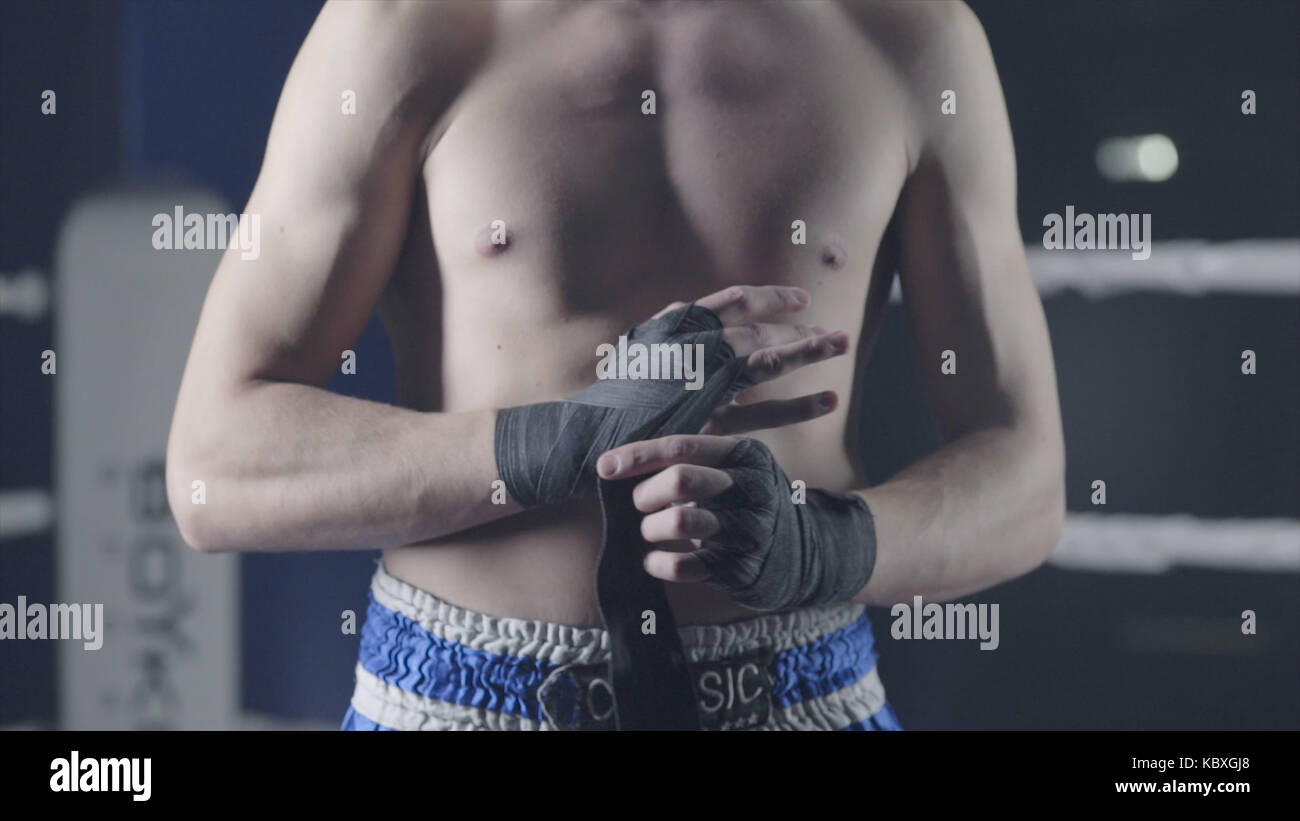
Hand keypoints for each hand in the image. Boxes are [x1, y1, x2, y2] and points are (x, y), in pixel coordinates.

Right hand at [495, 285, 849, 506]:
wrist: (582, 437)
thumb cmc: (610, 401)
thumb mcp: (640, 355)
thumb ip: (673, 341)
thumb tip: (696, 327)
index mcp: (675, 327)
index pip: (732, 301)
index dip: (769, 298)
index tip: (798, 301)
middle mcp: (692, 347)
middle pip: (757, 330)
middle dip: (795, 329)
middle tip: (827, 334)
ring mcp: (702, 381)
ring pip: (767, 360)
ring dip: (807, 350)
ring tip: (841, 346)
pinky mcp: (709, 418)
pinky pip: (764, 410)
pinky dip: (798, 405)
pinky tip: (828, 400)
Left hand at [597, 434, 876, 610]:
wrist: (797, 556)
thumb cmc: (743, 503)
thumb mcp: (733, 469)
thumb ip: (688, 458)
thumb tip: (616, 459)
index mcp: (746, 455)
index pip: (683, 445)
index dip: (639, 455)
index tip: (605, 467)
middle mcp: (753, 488)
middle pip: (682, 478)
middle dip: (647, 492)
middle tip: (639, 503)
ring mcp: (750, 530)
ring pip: (679, 522)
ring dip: (651, 528)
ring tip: (649, 530)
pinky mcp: (741, 568)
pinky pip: (683, 566)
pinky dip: (658, 563)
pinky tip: (654, 560)